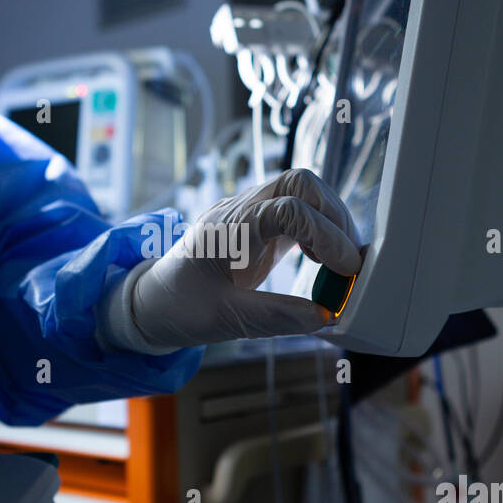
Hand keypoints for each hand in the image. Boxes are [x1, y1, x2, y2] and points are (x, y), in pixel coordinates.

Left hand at [128, 168, 362, 349]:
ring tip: (340, 263)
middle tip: (350, 259)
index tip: (346, 269)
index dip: (326, 234)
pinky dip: (317, 229)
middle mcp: (239, 210)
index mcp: (228, 228)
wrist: (152, 301)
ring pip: (301, 191)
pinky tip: (322, 260)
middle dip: (334, 215)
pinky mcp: (257, 225)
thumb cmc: (179, 307)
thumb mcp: (226, 319)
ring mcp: (249, 213)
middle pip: (300, 182)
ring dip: (329, 220)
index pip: (289, 208)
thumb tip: (326, 316)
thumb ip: (277, 317)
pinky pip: (295, 212)